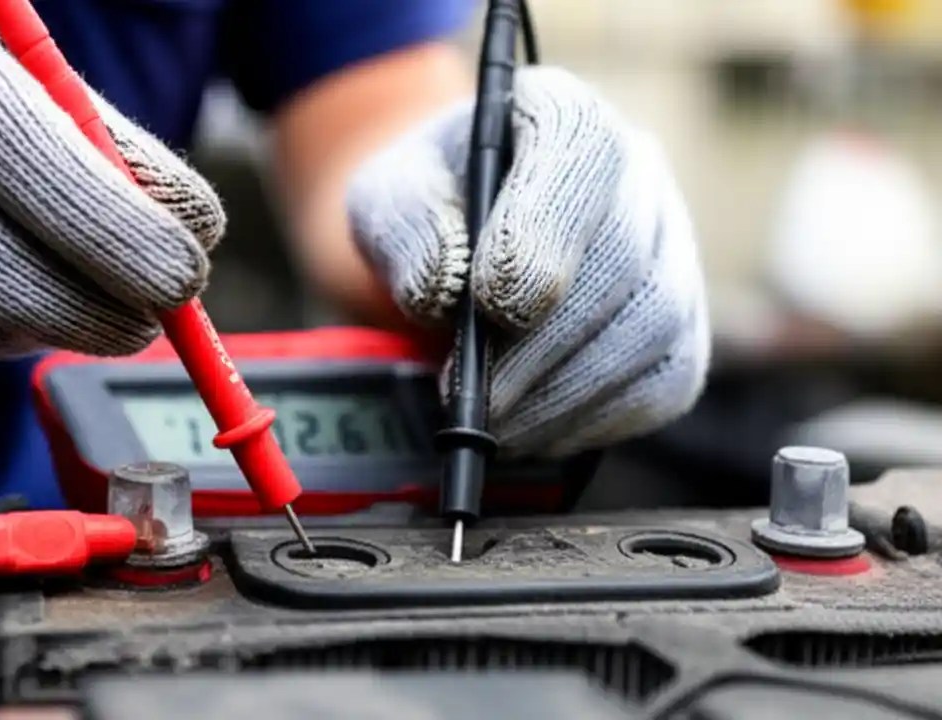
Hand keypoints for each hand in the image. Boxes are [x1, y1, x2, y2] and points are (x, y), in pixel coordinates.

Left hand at [347, 67, 709, 457]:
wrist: (452, 246)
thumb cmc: (425, 213)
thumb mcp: (387, 201)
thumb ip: (409, 230)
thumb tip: (444, 292)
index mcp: (558, 111)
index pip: (579, 148)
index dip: (545, 230)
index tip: (494, 304)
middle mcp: (634, 170)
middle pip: (624, 254)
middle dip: (547, 343)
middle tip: (480, 400)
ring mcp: (669, 245)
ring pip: (654, 324)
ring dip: (570, 392)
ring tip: (498, 427)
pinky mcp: (678, 321)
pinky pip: (665, 378)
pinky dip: (600, 418)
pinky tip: (539, 433)